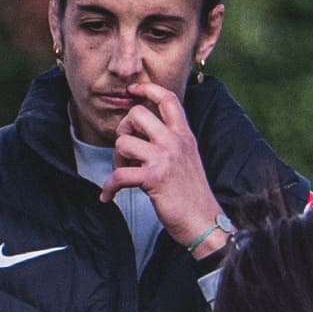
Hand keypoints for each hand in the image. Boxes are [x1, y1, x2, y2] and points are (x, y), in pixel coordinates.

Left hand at [105, 83, 226, 253]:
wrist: (204, 221)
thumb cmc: (192, 196)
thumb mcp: (188, 160)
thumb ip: (170, 144)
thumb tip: (141, 137)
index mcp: (184, 136)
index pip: (168, 99)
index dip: (148, 89)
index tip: (133, 90)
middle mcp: (175, 142)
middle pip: (137, 114)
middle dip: (123, 130)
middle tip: (125, 151)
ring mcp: (165, 158)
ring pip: (123, 142)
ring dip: (116, 160)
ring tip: (124, 175)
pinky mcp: (154, 177)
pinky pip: (118, 175)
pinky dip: (108, 188)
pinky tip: (108, 196)